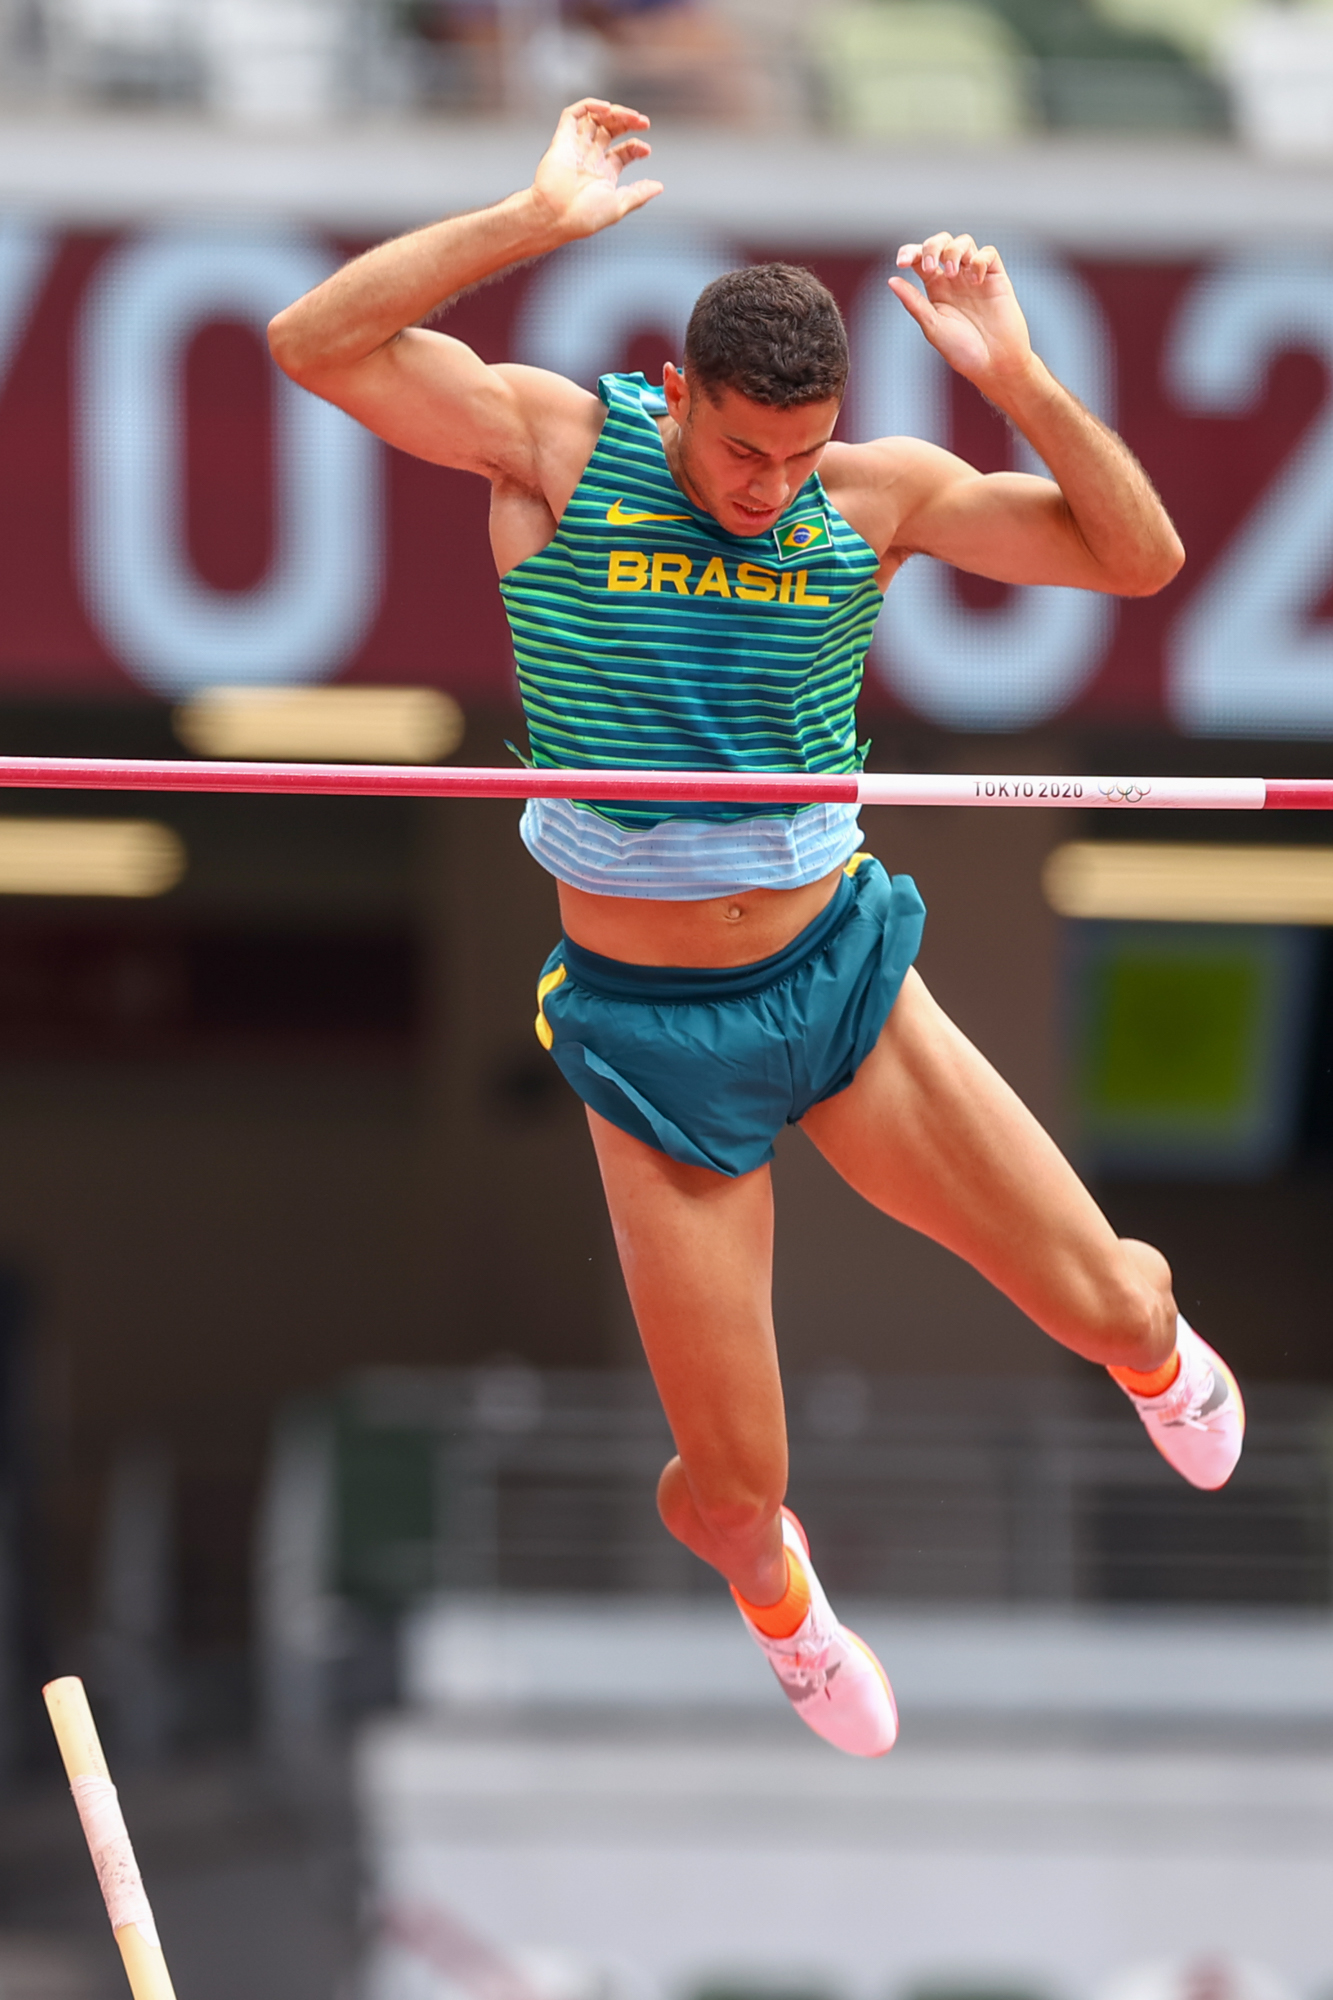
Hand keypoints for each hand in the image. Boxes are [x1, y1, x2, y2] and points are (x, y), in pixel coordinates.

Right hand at [531, 99, 662, 240]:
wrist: (555, 216)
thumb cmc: (584, 217)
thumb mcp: (618, 205)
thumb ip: (639, 194)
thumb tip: (659, 187)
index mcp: (603, 174)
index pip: (623, 152)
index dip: (636, 147)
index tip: (646, 151)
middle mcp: (590, 158)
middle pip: (610, 130)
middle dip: (628, 123)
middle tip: (644, 122)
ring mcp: (576, 148)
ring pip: (596, 119)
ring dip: (614, 112)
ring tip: (629, 116)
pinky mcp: (562, 139)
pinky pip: (573, 114)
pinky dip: (590, 106)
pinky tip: (606, 108)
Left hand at [889, 235, 1033, 390]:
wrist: (995, 364)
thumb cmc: (962, 351)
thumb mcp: (933, 327)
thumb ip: (914, 302)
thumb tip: (891, 280)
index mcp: (935, 289)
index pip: (920, 259)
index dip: (910, 252)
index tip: (903, 263)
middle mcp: (954, 279)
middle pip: (940, 243)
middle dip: (933, 247)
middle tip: (932, 267)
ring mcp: (975, 276)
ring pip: (963, 242)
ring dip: (954, 251)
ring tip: (953, 273)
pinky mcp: (996, 278)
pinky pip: (988, 253)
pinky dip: (979, 260)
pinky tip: (976, 281)